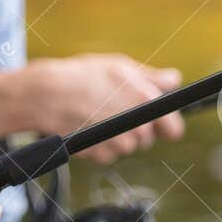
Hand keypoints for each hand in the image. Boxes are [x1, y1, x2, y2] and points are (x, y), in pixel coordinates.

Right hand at [25, 54, 185, 162]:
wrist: (47, 95)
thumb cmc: (82, 75)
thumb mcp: (119, 66)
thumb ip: (151, 76)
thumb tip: (174, 79)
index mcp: (147, 100)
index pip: (174, 128)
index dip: (167, 126)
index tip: (160, 124)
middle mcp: (138, 125)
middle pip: (148, 139)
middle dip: (136, 129)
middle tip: (116, 112)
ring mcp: (120, 142)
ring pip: (127, 147)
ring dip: (117, 137)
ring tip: (97, 116)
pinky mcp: (102, 154)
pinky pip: (108, 155)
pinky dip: (100, 145)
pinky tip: (88, 126)